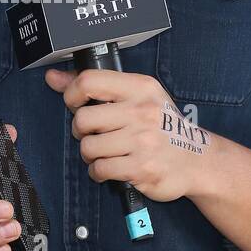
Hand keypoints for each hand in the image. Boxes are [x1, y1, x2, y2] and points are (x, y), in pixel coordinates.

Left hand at [44, 67, 211, 202]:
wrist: (198, 160)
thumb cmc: (162, 126)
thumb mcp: (137, 97)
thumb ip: (95, 87)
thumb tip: (52, 78)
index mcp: (140, 88)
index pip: (89, 81)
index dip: (72, 94)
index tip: (75, 104)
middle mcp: (142, 112)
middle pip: (83, 119)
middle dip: (81, 132)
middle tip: (93, 135)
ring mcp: (142, 142)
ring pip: (88, 148)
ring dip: (90, 155)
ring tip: (105, 153)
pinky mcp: (141, 168)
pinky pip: (100, 169)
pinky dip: (98, 172)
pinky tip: (110, 169)